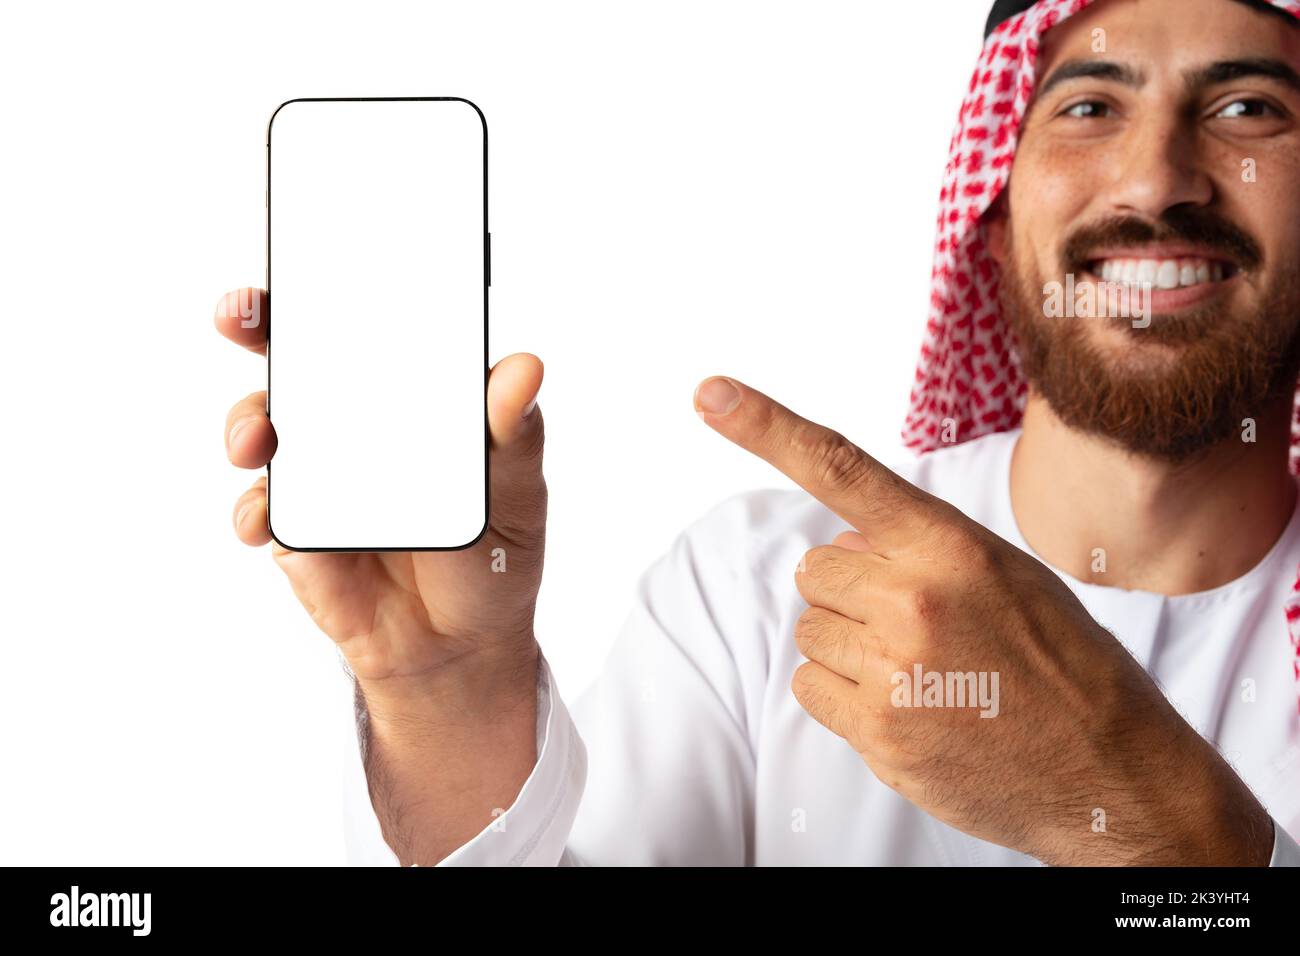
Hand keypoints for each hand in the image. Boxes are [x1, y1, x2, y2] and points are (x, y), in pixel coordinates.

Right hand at [216, 288, 546, 709]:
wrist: (460, 648)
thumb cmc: (494, 556)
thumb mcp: (517, 493)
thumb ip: (514, 434)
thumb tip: (526, 367)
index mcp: (412, 400)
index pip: (371, 328)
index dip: (342, 284)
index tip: (322, 250)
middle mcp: (355, 425)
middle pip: (298, 360)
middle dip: (261, 325)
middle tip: (245, 312)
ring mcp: (318, 474)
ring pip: (262, 425)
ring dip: (248, 420)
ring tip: (258, 436)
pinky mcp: (295, 531)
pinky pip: (261, 509)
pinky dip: (257, 508)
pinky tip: (269, 516)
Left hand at [694, 375, 1273, 865]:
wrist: (1113, 771)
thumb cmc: (1061, 663)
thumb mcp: (1008, 577)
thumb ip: (921, 549)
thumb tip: (841, 543)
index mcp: (951, 545)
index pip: (842, 469)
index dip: (766, 427)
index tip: (709, 394)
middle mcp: (914, 598)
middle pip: (815, 570)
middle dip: (850, 594)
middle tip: (917, 627)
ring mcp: (893, 668)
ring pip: (810, 632)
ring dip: (848, 648)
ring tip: (924, 672)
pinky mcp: (879, 732)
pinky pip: (810, 688)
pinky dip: (844, 698)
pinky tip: (908, 709)